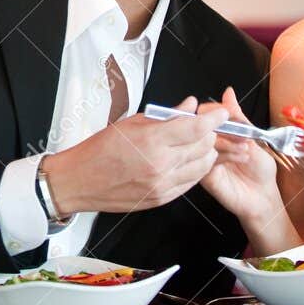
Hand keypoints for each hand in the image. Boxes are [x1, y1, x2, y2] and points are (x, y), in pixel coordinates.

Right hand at [42, 96, 225, 214]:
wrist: (81, 180)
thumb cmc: (100, 150)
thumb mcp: (132, 123)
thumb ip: (165, 116)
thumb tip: (189, 106)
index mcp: (152, 141)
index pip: (196, 128)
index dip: (214, 118)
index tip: (221, 113)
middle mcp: (160, 164)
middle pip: (204, 147)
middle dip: (210, 134)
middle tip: (205, 126)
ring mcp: (162, 184)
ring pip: (202, 166)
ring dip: (205, 153)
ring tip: (197, 143)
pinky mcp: (162, 198)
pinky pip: (191, 182)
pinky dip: (195, 169)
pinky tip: (187, 160)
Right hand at [196, 87, 281, 224]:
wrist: (263, 196)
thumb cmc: (259, 169)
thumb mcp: (253, 137)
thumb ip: (238, 117)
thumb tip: (228, 92)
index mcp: (217, 133)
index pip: (205, 113)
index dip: (216, 112)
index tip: (230, 116)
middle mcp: (207, 144)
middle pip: (202, 125)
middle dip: (224, 127)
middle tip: (243, 136)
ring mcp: (204, 159)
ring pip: (205, 141)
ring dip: (228, 142)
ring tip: (246, 149)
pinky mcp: (205, 175)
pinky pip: (206, 159)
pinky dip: (225, 155)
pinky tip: (241, 158)